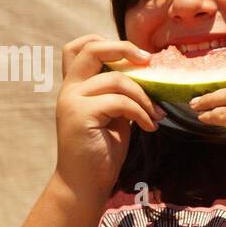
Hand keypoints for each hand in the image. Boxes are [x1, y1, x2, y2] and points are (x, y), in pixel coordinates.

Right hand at [53, 35, 163, 201]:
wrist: (84, 184)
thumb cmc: (101, 151)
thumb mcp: (114, 115)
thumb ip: (120, 93)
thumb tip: (147, 74)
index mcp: (75, 86)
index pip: (80, 47)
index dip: (108, 42)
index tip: (137, 56)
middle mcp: (69, 89)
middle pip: (92, 49)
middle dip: (124, 48)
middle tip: (150, 62)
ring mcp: (72, 100)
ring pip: (116, 79)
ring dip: (144, 96)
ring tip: (156, 115)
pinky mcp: (80, 115)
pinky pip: (120, 102)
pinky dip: (140, 112)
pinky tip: (149, 126)